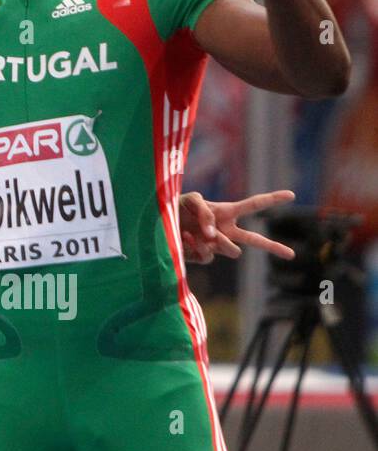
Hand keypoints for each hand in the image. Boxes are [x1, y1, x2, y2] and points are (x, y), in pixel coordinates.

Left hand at [178, 189, 295, 263]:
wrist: (158, 225)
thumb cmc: (177, 207)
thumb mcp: (191, 200)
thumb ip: (206, 212)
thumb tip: (214, 236)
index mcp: (227, 212)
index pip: (253, 205)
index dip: (272, 199)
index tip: (292, 195)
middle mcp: (225, 230)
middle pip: (254, 239)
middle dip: (273, 247)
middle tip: (291, 254)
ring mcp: (216, 245)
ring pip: (232, 250)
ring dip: (217, 241)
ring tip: (200, 233)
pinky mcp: (204, 256)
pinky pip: (209, 255)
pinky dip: (196, 246)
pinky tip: (185, 238)